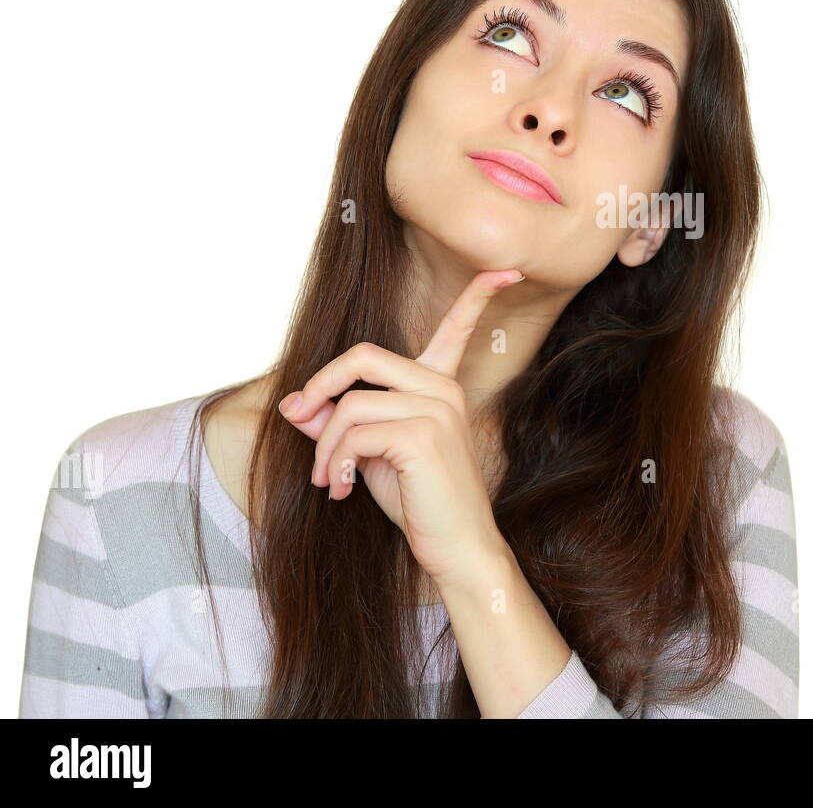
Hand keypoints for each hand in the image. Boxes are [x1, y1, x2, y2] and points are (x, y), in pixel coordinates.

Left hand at [277, 268, 523, 582]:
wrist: (456, 549)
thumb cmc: (420, 503)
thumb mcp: (371, 456)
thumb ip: (339, 423)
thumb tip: (293, 404)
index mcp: (442, 386)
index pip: (460, 326)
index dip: (479, 293)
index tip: (510, 272)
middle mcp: (443, 389)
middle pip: (363, 355)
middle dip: (320, 385)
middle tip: (299, 417)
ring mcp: (437, 409)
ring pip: (348, 404)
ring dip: (323, 446)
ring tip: (327, 480)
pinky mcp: (422, 435)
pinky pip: (352, 433)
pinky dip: (332, 462)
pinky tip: (341, 490)